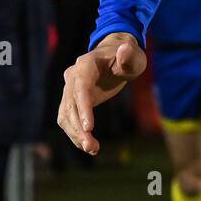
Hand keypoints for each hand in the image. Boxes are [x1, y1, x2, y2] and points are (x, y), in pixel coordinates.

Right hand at [57, 32, 146, 155]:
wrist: (115, 57)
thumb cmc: (127, 57)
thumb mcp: (133, 57)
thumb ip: (129, 56)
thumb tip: (123, 51)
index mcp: (86, 64)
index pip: (80, 87)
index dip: (83, 107)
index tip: (89, 127)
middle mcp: (72, 76)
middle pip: (70, 104)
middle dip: (79, 128)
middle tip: (92, 147)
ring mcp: (69, 89)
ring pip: (66, 114)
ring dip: (76, 134)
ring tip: (92, 149)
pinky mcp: (71, 100)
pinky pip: (68, 118)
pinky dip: (75, 133)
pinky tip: (88, 146)